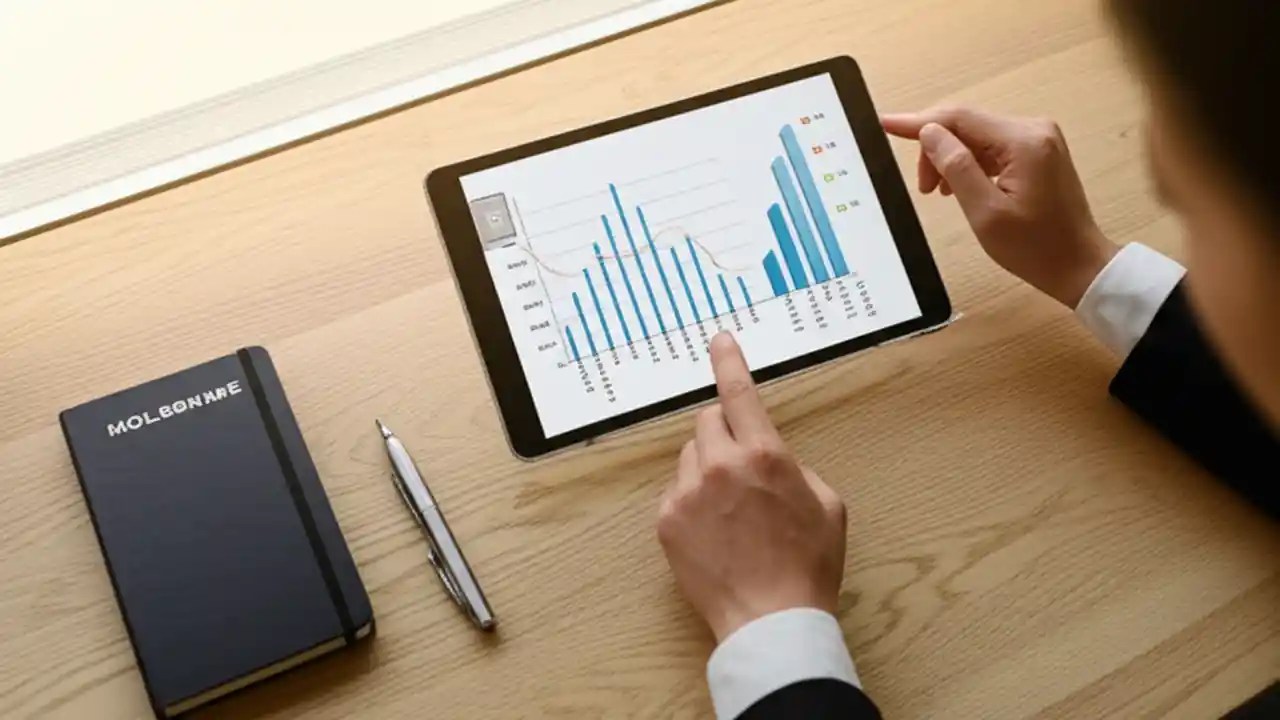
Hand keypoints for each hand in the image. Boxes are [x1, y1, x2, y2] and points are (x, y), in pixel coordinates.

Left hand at [657, 333, 846, 641]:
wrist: (770, 621)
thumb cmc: (807, 566)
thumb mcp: (828, 505)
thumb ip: (798, 468)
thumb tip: (773, 460)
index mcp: (765, 455)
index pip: (739, 392)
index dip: (728, 361)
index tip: (719, 341)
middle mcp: (721, 465)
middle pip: (708, 421)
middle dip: (724, 432)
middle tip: (741, 466)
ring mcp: (688, 493)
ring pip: (690, 457)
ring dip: (707, 469)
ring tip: (731, 512)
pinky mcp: (667, 520)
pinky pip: (677, 492)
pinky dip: (692, 502)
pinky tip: (715, 533)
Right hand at [881, 107, 1118, 308]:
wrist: (1078, 264)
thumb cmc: (1035, 247)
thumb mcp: (985, 212)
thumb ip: (956, 167)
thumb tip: (930, 133)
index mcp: (1024, 141)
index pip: (959, 118)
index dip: (918, 122)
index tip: (886, 123)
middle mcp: (1034, 130)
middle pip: (967, 125)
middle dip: (936, 149)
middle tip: (922, 188)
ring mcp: (1038, 139)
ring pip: (977, 136)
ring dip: (952, 159)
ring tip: (939, 192)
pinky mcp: (1038, 151)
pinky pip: (993, 147)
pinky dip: (971, 163)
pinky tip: (960, 186)